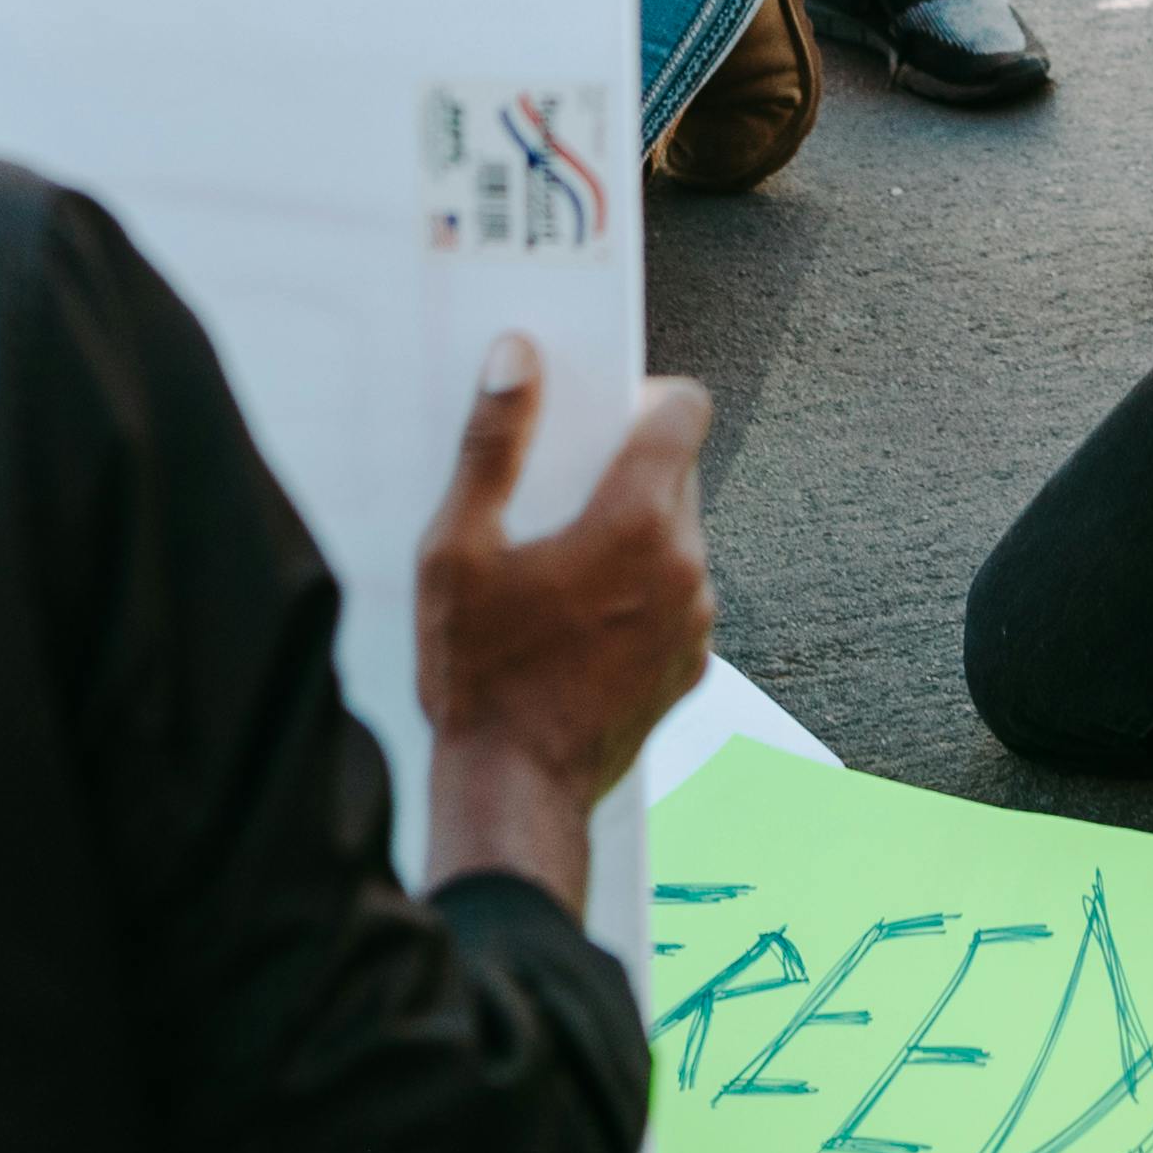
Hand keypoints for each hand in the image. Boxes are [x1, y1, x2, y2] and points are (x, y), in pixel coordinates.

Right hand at [416, 332, 718, 907]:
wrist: (512, 794)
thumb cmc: (480, 676)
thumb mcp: (458, 548)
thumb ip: (492, 443)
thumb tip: (515, 358)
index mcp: (637, 523)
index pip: (684, 411)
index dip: (645, 396)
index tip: (601, 410)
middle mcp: (685, 566)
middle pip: (676, 473)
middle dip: (623, 468)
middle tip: (555, 494)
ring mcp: (695, 623)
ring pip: (677, 538)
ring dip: (631, 534)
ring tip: (558, 567)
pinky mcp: (688, 668)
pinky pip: (675, 599)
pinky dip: (638, 593)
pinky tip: (575, 621)